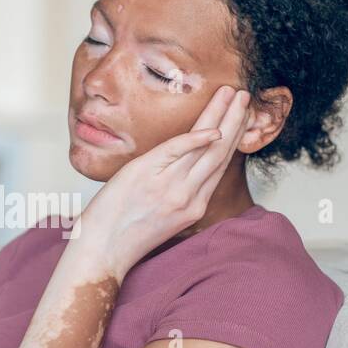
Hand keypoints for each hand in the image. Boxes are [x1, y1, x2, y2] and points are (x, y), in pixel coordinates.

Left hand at [70, 85, 251, 277]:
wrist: (101, 252)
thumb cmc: (124, 236)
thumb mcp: (161, 218)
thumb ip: (176, 193)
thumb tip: (180, 169)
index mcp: (194, 206)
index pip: (220, 165)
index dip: (233, 138)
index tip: (240, 117)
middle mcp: (188, 197)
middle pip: (220, 153)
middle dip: (235, 122)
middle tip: (245, 96)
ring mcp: (171, 189)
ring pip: (206, 149)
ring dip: (222, 118)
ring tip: (233, 95)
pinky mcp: (149, 178)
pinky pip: (177, 151)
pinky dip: (196, 138)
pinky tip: (213, 127)